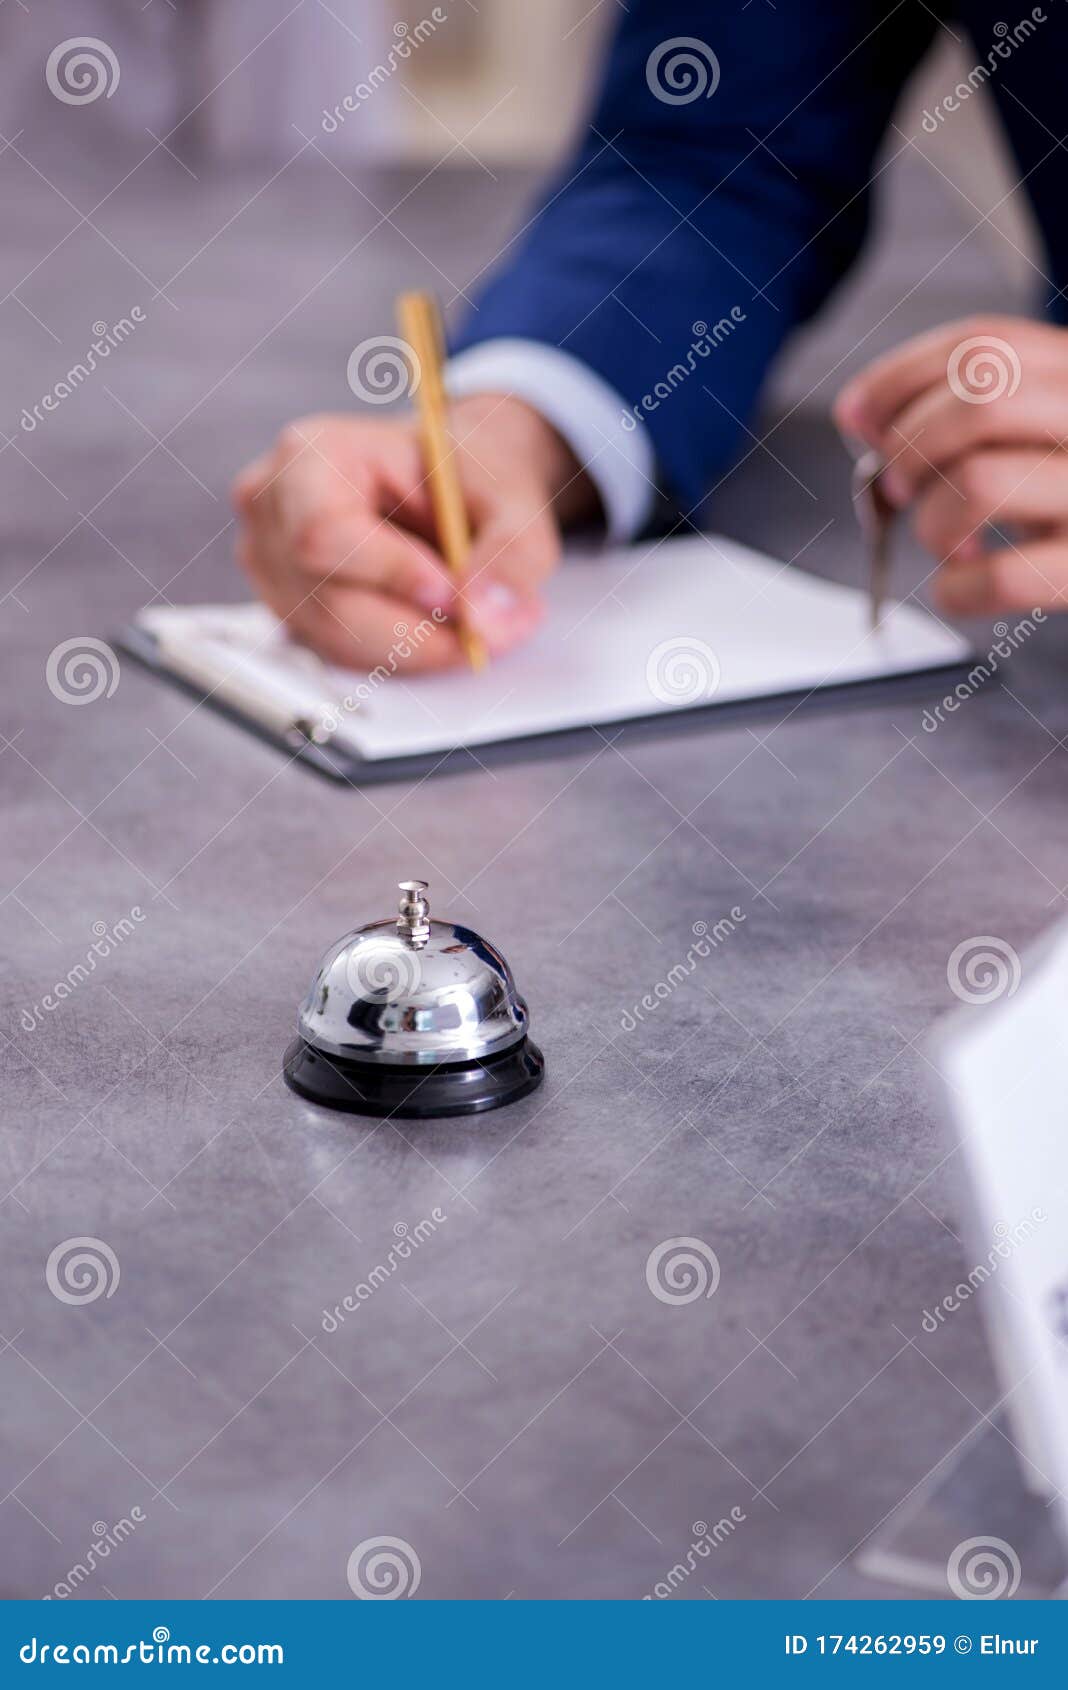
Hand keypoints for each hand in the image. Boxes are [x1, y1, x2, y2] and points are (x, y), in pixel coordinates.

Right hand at [232, 394, 592, 670]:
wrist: (450, 483)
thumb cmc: (468, 476)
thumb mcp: (512, 500)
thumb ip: (510, 557)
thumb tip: (486, 621)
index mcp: (313, 453)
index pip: (326, 533)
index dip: (391, 575)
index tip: (453, 595)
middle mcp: (274, 506)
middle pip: (328, 599)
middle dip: (413, 630)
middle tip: (480, 633)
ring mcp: (269, 560)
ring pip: (333, 636)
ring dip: (408, 648)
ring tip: (464, 624)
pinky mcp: (284, 604)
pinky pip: (334, 651)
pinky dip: (390, 653)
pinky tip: (426, 627)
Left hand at [835, 316, 1067, 615]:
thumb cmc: (1061, 486)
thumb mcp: (1028, 427)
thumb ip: (957, 407)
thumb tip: (858, 414)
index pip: (981, 345)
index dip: (899, 380)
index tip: (859, 417)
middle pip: (981, 401)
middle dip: (912, 447)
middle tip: (901, 487)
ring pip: (979, 483)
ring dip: (931, 520)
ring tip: (945, 538)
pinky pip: (1000, 578)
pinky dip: (956, 589)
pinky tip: (962, 582)